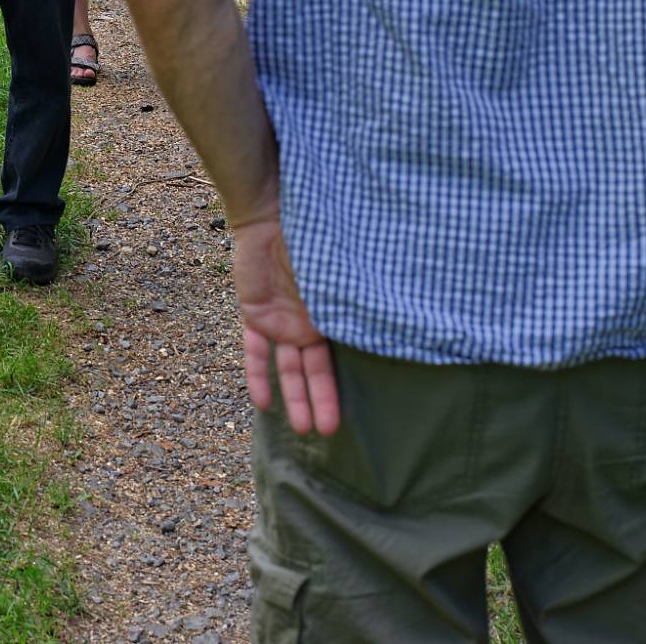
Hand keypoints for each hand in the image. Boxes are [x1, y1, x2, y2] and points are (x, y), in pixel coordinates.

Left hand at [235, 216, 339, 435]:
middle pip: (312, 370)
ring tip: (301, 428)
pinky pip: (252, 348)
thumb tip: (393, 320)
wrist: (272, 213)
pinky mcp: (254, 313)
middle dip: (318, 401)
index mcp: (329, 315)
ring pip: (285, 366)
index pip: (334, 360)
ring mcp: (279, 321)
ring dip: (291, 395)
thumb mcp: (338, 271)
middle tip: (325, 432)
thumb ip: (351, 298)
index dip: (335, 389)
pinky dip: (256, 373)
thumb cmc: (313, 237)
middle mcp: (306, 323)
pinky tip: (261, 402)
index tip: (344, 420)